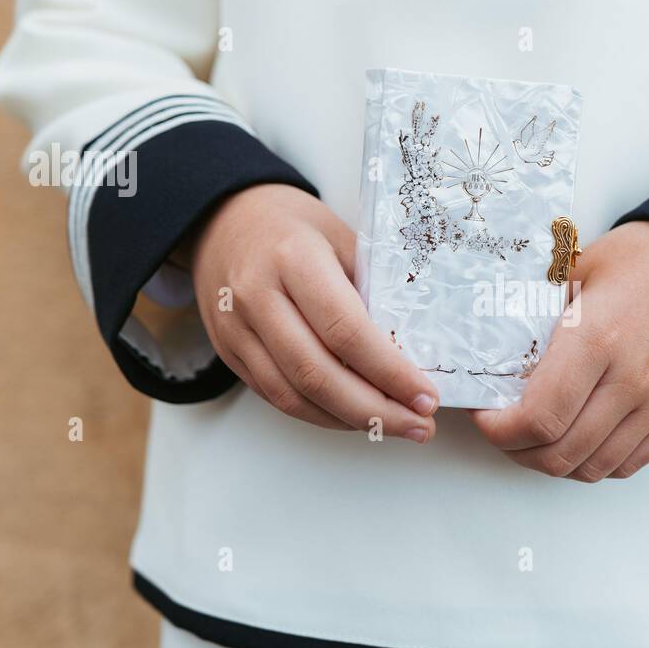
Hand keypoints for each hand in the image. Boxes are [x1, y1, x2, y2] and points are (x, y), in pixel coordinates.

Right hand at [187, 184, 438, 441]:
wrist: (223, 221)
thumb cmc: (292, 227)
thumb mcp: (341, 236)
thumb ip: (374, 285)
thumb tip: (417, 344)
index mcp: (293, 259)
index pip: (346, 330)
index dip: (389, 371)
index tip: (425, 395)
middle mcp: (258, 297)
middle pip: (318, 374)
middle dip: (375, 410)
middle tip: (419, 425)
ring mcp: (237, 329)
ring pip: (294, 396)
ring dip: (349, 421)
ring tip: (394, 426)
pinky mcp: (229, 352)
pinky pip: (276, 397)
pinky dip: (320, 415)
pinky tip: (354, 417)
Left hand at [471, 220, 648, 479]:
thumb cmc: (639, 263)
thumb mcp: (575, 270)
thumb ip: (533, 312)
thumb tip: (489, 349)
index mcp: (597, 340)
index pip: (539, 417)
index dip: (501, 430)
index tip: (486, 415)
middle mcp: (631, 381)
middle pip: (560, 453)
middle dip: (518, 451)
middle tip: (503, 429)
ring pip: (591, 468)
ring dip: (552, 463)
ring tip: (534, 438)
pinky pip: (625, 465)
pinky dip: (592, 463)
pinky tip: (575, 439)